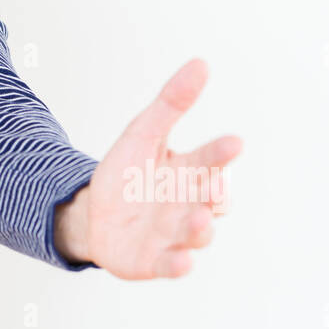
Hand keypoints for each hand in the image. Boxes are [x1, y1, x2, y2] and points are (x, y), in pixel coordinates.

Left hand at [59, 58, 242, 278]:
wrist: (94, 213)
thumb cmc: (129, 171)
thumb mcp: (144, 132)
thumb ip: (172, 103)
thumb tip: (201, 63)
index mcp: (189, 172)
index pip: (211, 161)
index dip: (221, 154)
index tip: (234, 143)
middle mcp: (189, 204)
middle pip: (209, 200)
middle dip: (214, 194)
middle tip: (215, 188)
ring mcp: (175, 235)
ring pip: (195, 234)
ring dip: (199, 229)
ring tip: (200, 219)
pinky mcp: (156, 261)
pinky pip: (171, 265)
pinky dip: (178, 264)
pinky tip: (183, 262)